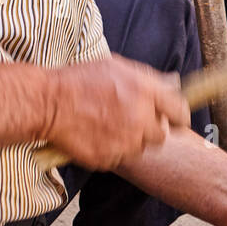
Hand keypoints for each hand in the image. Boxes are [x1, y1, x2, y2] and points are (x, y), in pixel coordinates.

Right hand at [44, 55, 190, 171]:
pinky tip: (96, 134)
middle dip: (149, 128)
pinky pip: (118, 157)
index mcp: (144, 91)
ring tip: (108, 125)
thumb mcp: (116, 66)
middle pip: (160, 134)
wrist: (48, 103)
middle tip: (132, 120)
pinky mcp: (109, 159)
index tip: (175, 118)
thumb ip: (147, 78)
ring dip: (130, 140)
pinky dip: (111, 149)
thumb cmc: (80, 80)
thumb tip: (173, 84)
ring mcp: (124, 141)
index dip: (178, 115)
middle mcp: (139, 118)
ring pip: (139, 148)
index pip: (179, 110)